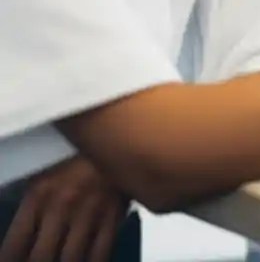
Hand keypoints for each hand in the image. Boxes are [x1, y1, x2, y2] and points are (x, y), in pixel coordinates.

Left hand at [0, 156, 128, 261]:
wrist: (118, 138)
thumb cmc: (78, 158)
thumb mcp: (46, 177)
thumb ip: (32, 206)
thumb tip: (24, 237)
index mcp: (37, 196)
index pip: (14, 245)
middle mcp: (59, 207)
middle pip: (40, 258)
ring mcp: (88, 213)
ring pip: (70, 259)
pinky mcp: (113, 216)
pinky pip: (101, 251)